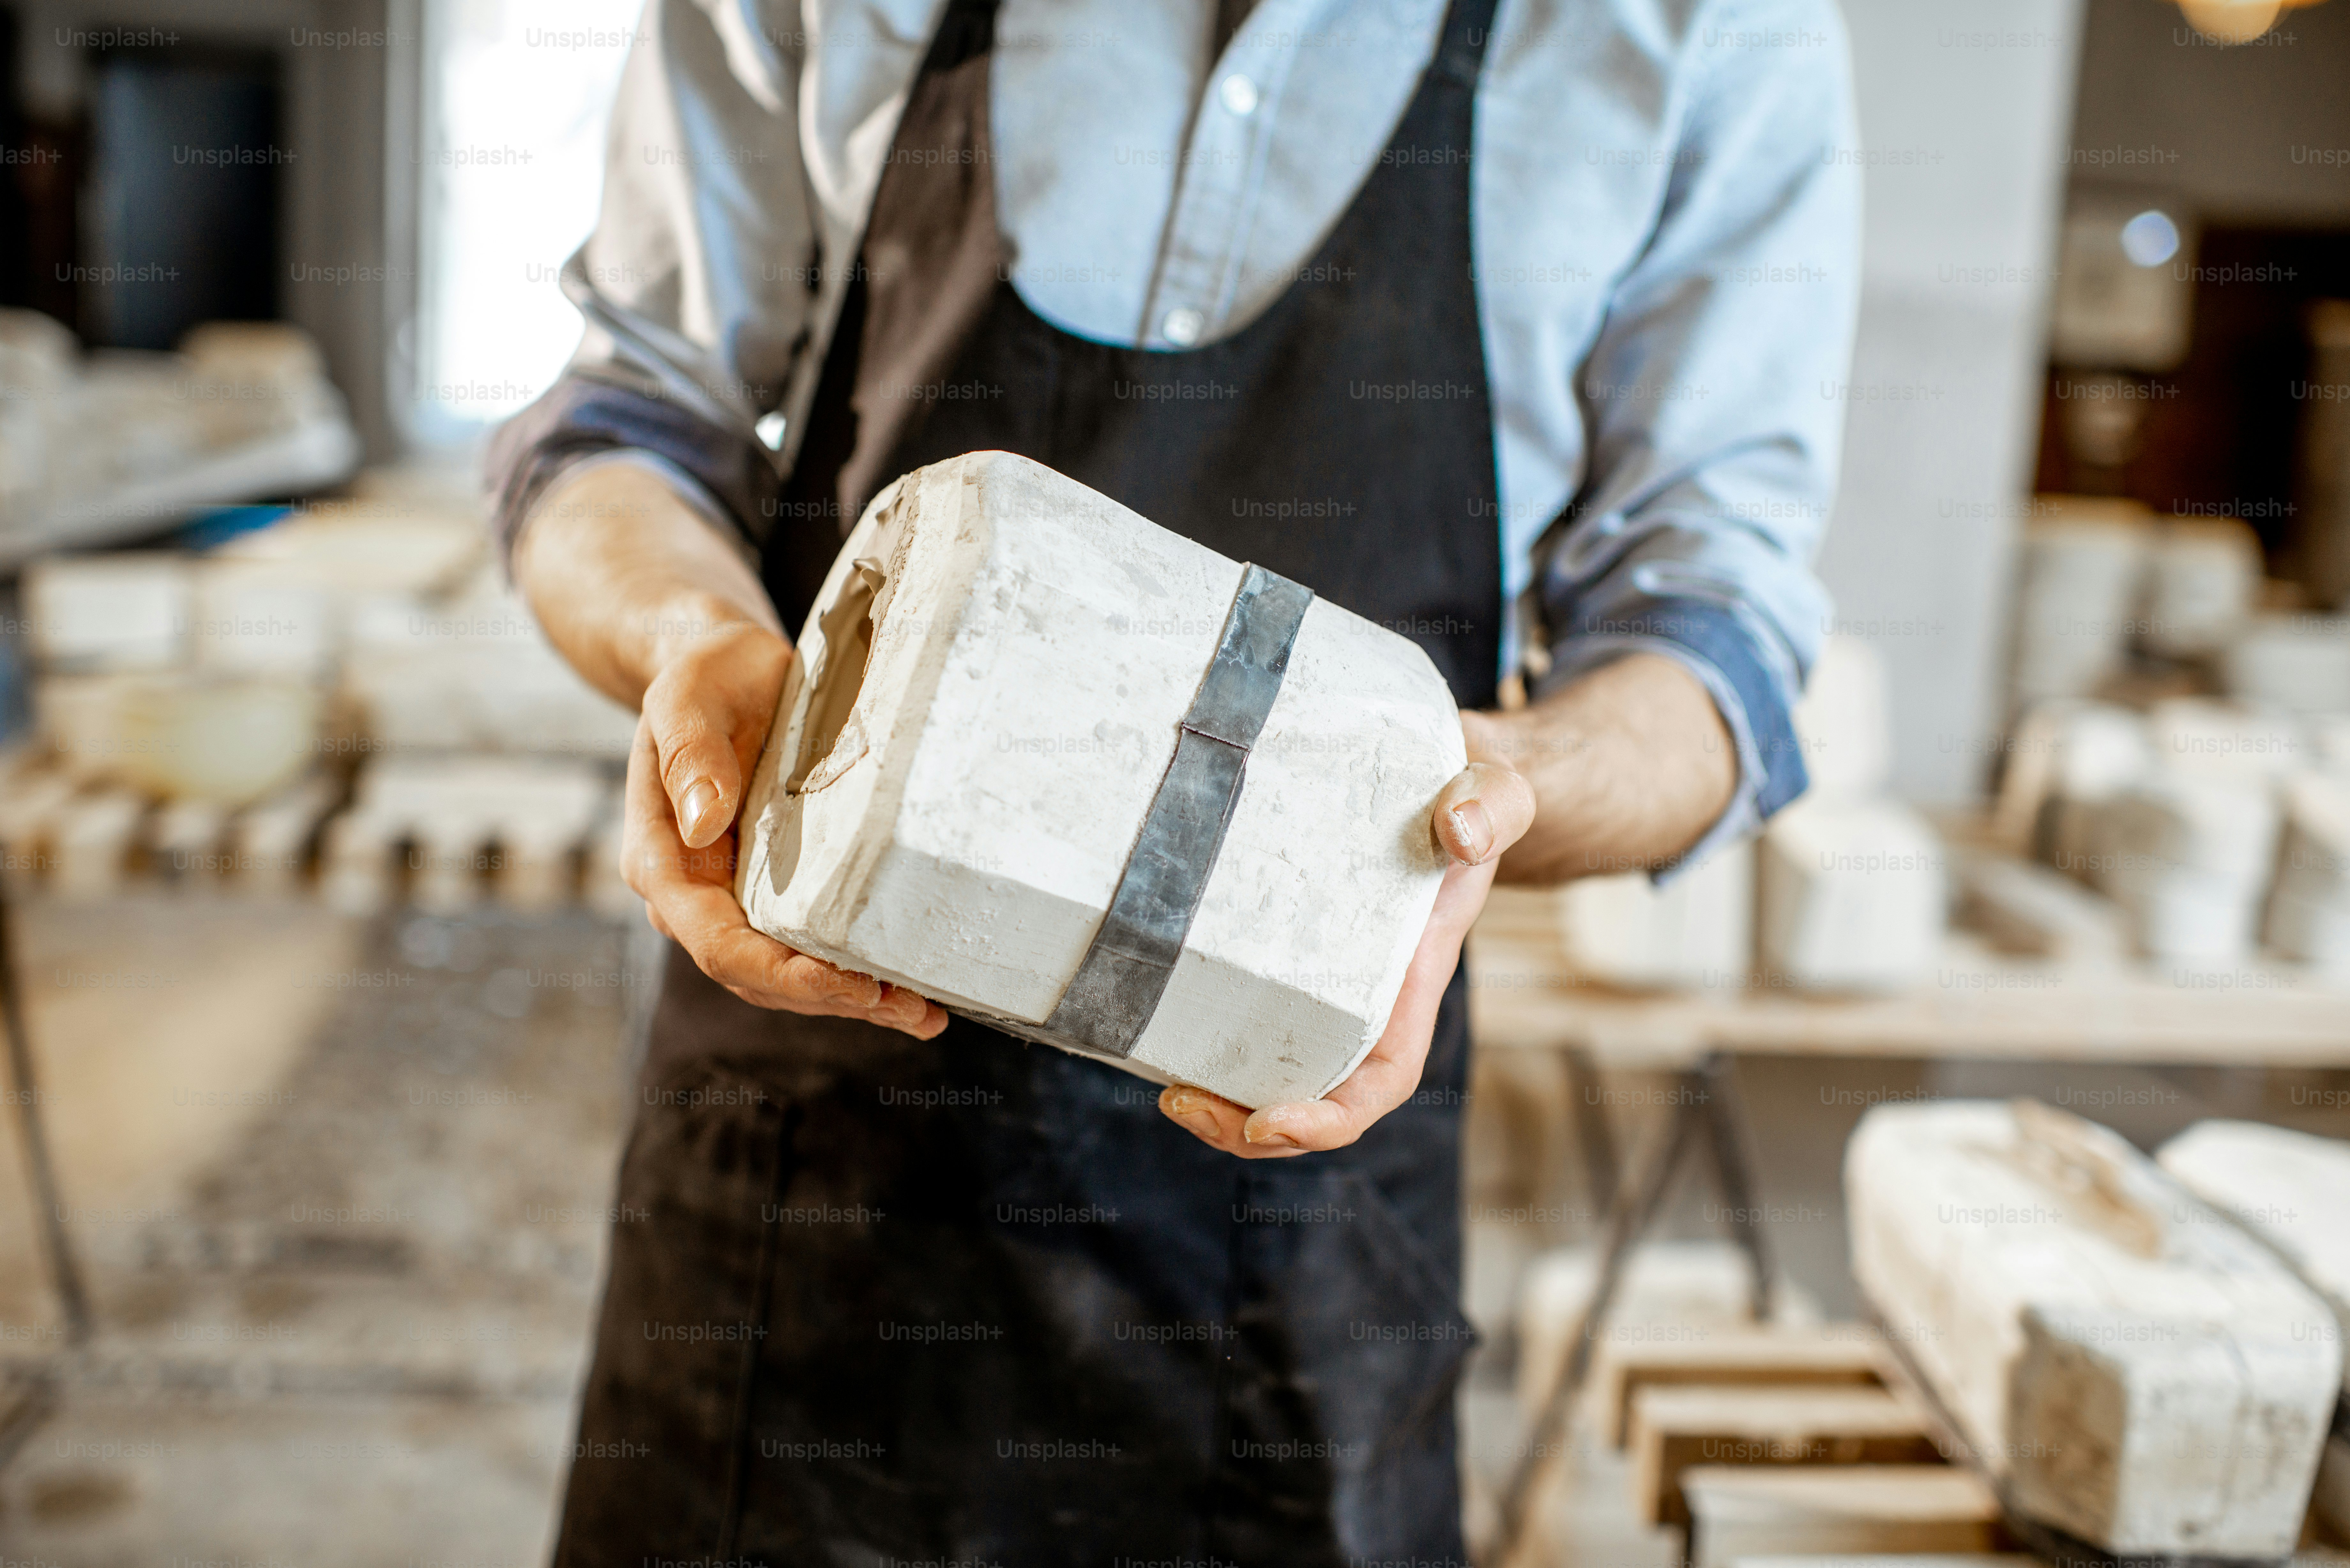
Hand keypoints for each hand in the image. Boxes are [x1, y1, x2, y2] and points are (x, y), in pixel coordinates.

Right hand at [622, 620, 947, 1037]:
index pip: (717, 942)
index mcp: (666, 860)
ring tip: (923, 1012)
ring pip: (786, 971)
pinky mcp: (773, 886)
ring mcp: (735, 894)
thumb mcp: (689, 696)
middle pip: (759, 973)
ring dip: (852, 997)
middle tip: (909, 1010)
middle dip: (832, 999)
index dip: (781, 974)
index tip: (844, 985)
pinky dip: (854, 967)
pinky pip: (808, 942)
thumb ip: (689, 754)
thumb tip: (700, 822)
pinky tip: (907, 982)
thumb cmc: (703, 675)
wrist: (721, 665)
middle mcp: (698, 892)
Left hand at [1158, 727, 1535, 1155]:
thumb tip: (1459, 830)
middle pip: (1312, 1096)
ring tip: (1166, 1090)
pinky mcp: (1277, 949)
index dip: (1328, 1117)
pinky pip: (1242, 1014)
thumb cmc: (1467, 800)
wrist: (1437, 780)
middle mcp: (1363, 998)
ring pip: (1271, 1072)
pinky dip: (1202, 1037)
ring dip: (1220, 1099)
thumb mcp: (1491, 797)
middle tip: (1181, 1104)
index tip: (1267, 1122)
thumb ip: (1489, 809)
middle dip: (1250, 1125)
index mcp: (1410, 983)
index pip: (1379, 1078)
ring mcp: (1317, 979)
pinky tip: (1155, 1026)